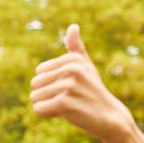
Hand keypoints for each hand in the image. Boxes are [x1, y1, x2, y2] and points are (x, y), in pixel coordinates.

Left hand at [31, 24, 132, 139]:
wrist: (108, 116)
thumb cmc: (92, 90)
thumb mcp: (85, 67)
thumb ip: (76, 48)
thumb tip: (73, 26)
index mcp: (73, 59)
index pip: (39, 72)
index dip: (50, 83)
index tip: (69, 88)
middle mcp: (71, 69)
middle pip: (34, 84)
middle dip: (46, 95)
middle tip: (68, 98)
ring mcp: (68, 85)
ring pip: (35, 97)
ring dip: (47, 105)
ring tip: (68, 105)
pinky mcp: (64, 102)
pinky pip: (38, 109)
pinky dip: (47, 114)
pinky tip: (65, 113)